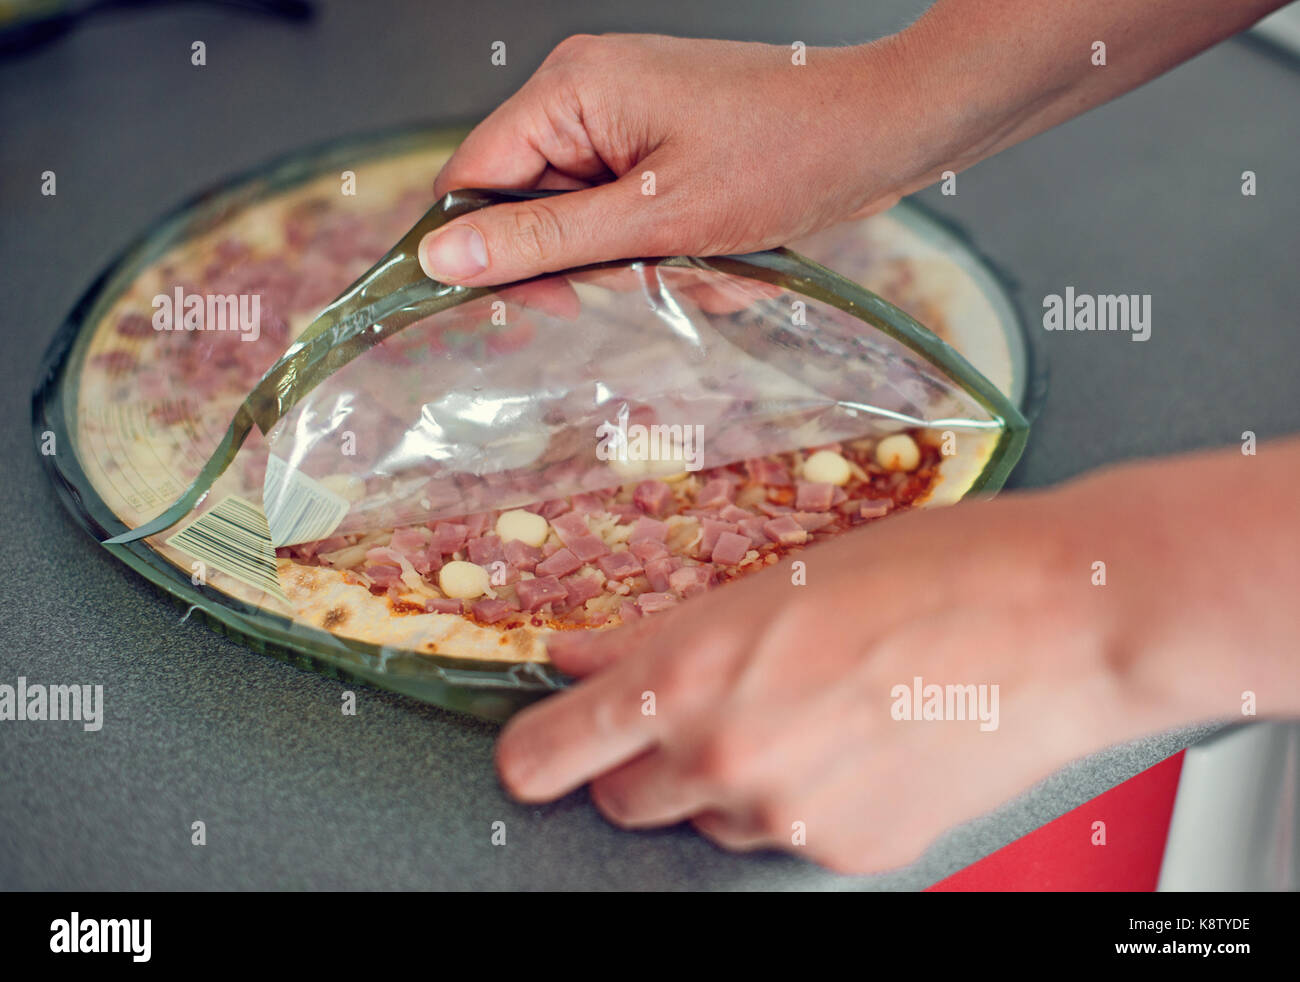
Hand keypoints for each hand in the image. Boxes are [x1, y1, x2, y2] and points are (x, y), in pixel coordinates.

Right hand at [420, 34, 926, 285]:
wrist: (880, 131)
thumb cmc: (784, 156)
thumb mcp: (656, 218)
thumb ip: (544, 239)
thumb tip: (442, 258)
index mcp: (570, 90)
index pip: (472, 178)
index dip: (484, 251)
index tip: (533, 305)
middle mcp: (586, 95)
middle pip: (531, 209)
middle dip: (595, 260)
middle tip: (657, 266)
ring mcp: (624, 120)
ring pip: (586, 226)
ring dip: (644, 262)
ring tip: (710, 254)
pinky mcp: (657, 146)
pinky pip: (629, 219)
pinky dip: (669, 250)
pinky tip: (722, 248)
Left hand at [495, 443, 1299, 872]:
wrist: (1062, 620)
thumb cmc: (931, 570)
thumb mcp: (775, 576)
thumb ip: (658, 633)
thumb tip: (580, 656)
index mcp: (689, 679)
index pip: (545, 756)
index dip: (534, 750)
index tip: (540, 744)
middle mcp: (724, 761)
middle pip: (620, 798)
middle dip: (641, 758)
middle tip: (695, 708)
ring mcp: (789, 817)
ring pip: (707, 819)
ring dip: (724, 780)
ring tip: (800, 711)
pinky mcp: (851, 851)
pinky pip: (787, 837)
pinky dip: (802, 800)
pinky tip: (855, 742)